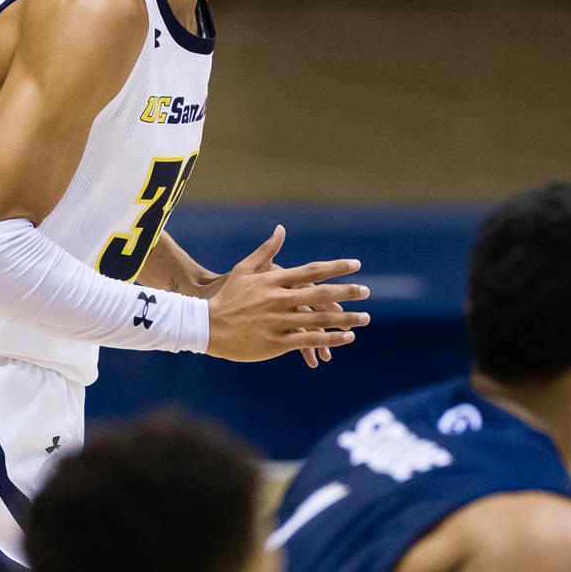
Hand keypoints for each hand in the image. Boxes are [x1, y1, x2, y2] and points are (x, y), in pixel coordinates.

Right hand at [205, 225, 370, 362]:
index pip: (311, 271)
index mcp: (273, 280)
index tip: (356, 265)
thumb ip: (267, 251)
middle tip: (366, 292)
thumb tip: (281, 229)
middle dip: (347, 292)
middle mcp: (278, 299)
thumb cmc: (227, 296)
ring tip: (366, 318)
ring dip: (345, 319)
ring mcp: (277, 321)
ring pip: (318, 320)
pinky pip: (308, 340)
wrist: (204, 326)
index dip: (336, 268)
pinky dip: (329, 339)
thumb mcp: (244, 270)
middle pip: (320, 294)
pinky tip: (347, 338)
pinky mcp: (275, 342)